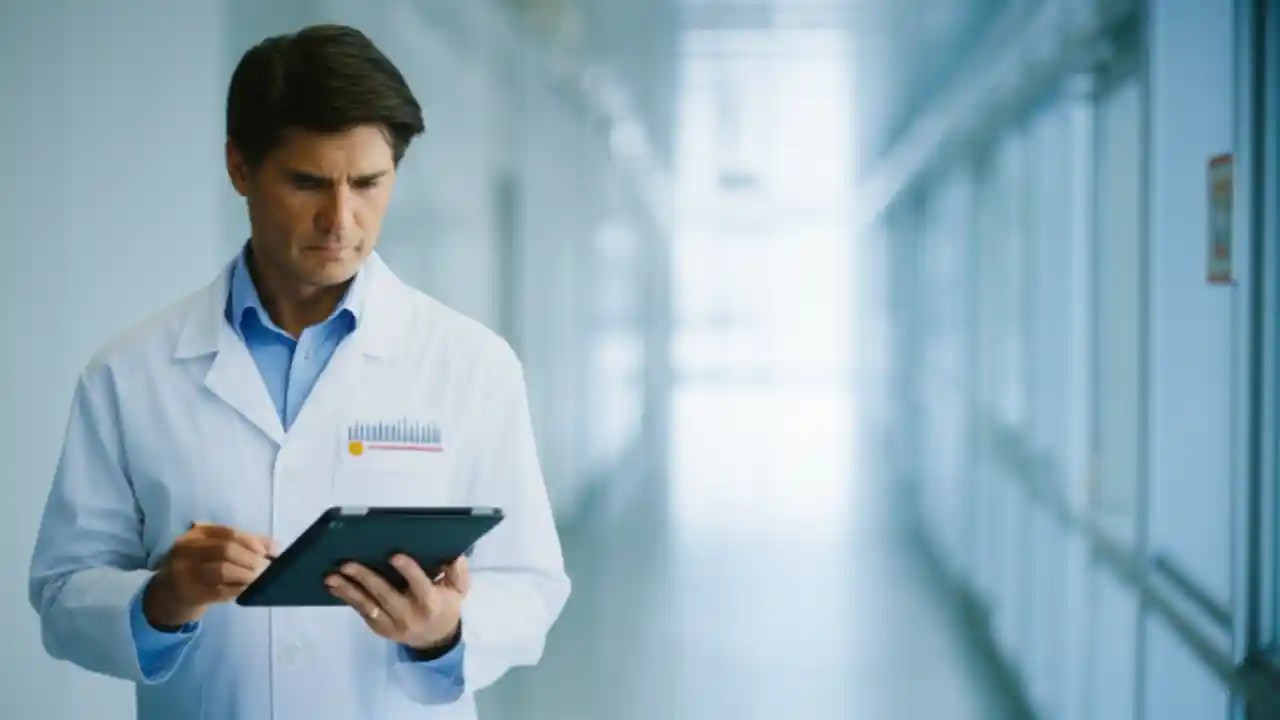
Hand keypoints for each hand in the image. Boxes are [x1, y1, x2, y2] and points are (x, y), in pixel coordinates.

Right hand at [143, 523, 275, 628]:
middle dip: (251, 559)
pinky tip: (246, 591)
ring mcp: (184, 572)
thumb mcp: (214, 551)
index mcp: (196, 534)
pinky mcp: (187, 594)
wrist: (167, 597)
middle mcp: (186, 550)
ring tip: (258, 580)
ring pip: (222, 570)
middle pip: (226, 549)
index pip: (228, 532)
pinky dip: (237, 590)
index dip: (252, 542)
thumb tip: (274, 547)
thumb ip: (244, 544)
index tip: (267, 553)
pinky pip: (218, 591)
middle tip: (265, 569)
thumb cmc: (198, 569)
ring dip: (246, 575)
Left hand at [326, 555, 470, 652]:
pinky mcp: (379, 628)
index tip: (394, 556)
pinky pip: (362, 612)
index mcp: (431, 603)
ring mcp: (392, 625)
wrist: (435, 640)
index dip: (408, 571)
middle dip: (366, 579)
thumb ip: (458, 573)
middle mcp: (410, 616)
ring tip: (331, 577)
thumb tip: (454, 555)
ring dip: (348, 591)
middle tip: (347, 564)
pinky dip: (347, 599)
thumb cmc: (445, 606)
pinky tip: (334, 586)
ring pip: (368, 606)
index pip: (420, 586)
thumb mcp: (459, 590)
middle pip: (386, 596)